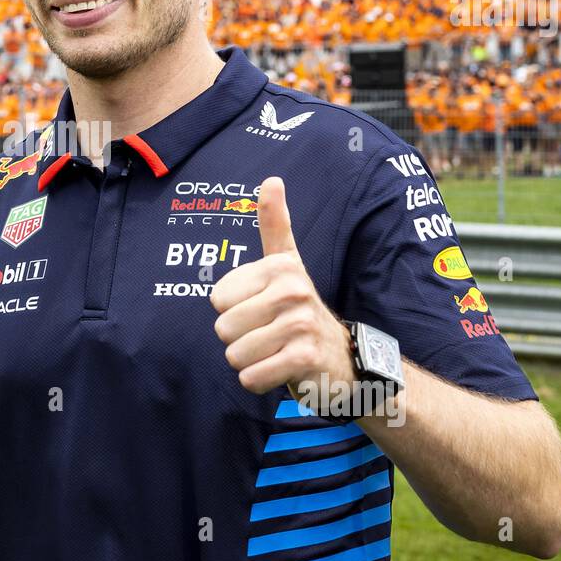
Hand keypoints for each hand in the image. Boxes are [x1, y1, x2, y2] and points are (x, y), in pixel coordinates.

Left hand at [211, 176, 353, 396]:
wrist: (343, 360)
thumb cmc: (300, 310)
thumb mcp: (287, 264)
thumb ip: (274, 225)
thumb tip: (272, 179)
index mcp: (281, 266)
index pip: (217, 299)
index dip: (233, 310)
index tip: (262, 309)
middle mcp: (293, 290)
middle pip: (223, 327)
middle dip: (239, 340)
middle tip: (269, 335)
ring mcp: (301, 324)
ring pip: (234, 354)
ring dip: (250, 362)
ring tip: (276, 351)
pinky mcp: (305, 359)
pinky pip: (250, 377)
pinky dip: (259, 381)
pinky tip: (282, 370)